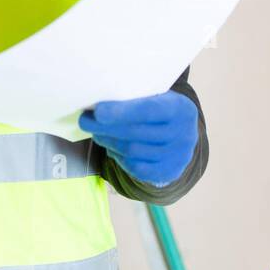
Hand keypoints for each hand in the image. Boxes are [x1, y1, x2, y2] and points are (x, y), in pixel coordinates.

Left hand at [78, 91, 198, 186]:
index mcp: (181, 109)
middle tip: (85, 121)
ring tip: (97, 132)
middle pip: (136, 133)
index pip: (149, 111)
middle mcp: (183, 134)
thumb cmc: (163, 110)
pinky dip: (119, 157)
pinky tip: (111, 147)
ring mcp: (177, 156)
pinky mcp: (167, 172)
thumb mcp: (159, 97)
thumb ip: (137, 98)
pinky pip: (136, 167)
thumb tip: (100, 104)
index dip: (122, 112)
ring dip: (109, 141)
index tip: (98, 111)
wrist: (184, 135)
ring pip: (133, 151)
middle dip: (106, 127)